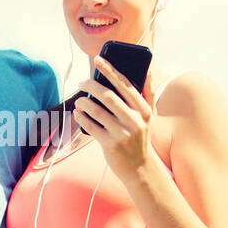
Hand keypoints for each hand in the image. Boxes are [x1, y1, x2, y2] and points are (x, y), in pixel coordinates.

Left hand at [73, 58, 157, 179]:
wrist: (140, 168)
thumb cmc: (141, 136)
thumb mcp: (149, 116)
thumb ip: (148, 93)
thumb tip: (148, 69)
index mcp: (144, 110)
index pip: (125, 84)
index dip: (110, 70)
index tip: (97, 59)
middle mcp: (135, 121)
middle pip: (108, 96)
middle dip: (91, 85)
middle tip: (81, 83)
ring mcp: (123, 134)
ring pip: (96, 111)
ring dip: (84, 102)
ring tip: (79, 100)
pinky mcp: (111, 145)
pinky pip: (90, 126)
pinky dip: (81, 118)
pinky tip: (78, 114)